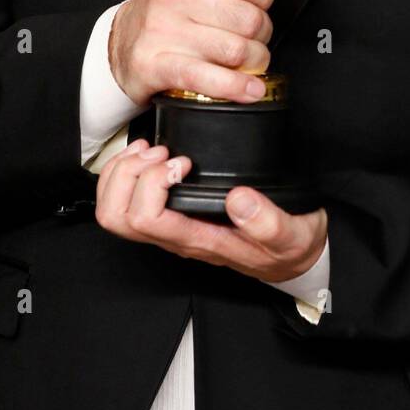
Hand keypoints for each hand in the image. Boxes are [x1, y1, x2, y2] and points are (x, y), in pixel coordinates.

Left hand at [95, 141, 327, 284]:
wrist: (294, 259)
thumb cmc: (290, 246)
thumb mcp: (292, 234)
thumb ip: (268, 222)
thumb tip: (238, 200)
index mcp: (199, 240)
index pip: (146, 220)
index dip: (153, 184)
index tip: (183, 162)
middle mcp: (176, 237)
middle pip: (117, 218)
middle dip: (128, 176)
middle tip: (159, 152)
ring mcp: (170, 228)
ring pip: (115, 211)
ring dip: (124, 173)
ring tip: (153, 150)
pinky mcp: (172, 217)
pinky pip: (127, 203)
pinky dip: (128, 173)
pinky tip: (152, 156)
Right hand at [109, 0, 306, 107]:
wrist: (127, 40)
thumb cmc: (175, 6)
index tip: (256, 1)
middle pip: (250, 18)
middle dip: (260, 32)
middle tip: (247, 34)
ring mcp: (161, 27)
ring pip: (238, 50)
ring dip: (252, 60)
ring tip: (244, 57)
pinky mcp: (156, 63)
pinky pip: (210, 78)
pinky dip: (237, 87)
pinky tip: (249, 88)